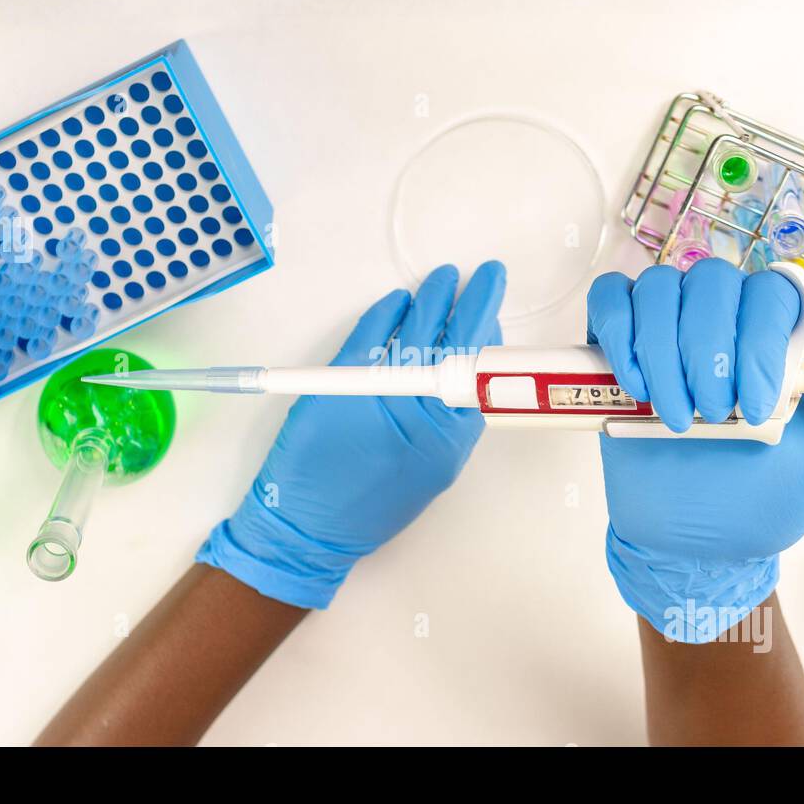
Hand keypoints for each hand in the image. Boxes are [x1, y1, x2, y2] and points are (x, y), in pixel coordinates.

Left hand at [199, 261, 505, 608]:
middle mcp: (417, 411)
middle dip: (474, 300)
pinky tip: (399, 300)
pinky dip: (386, 312)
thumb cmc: (372, 506)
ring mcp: (377, 393)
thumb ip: (451, 422)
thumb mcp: (432, 471)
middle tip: (488, 273)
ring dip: (433, 297)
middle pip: (454, 341)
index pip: (481, 371)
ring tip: (446, 278)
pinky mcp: (339, 382)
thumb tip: (467, 372)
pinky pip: (370, 335)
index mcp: (448, 436)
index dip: (489, 335)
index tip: (494, 311)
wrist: (309, 530)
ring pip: (415, 330)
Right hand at [588, 258, 803, 641]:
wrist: (703, 541)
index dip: (759, 340)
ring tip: (677, 418)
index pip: (769, 291)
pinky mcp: (613, 350)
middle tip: (715, 416)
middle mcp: (720, 320)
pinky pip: (608, 302)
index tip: (757, 408)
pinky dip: (618, 334)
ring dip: (663, 352)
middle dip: (709, 351)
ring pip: (657, 289)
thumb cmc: (773, 494)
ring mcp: (664, 330)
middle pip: (710, 281)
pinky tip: (635, 388)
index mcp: (777, 333)